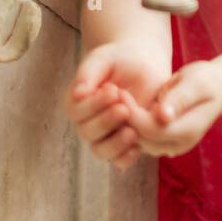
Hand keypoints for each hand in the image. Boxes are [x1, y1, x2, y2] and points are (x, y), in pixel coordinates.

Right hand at [65, 41, 171, 170]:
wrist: (144, 66)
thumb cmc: (120, 60)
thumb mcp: (103, 59)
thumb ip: (88, 72)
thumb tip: (78, 94)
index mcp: (76, 102)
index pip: (76, 111)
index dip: (94, 105)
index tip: (114, 90)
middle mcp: (86, 122)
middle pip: (87, 132)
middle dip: (106, 122)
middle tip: (125, 108)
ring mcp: (104, 136)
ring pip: (101, 150)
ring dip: (115, 143)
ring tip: (132, 130)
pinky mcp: (123, 145)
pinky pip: (119, 161)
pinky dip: (126, 157)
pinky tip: (137, 146)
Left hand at [115, 60, 221, 157]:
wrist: (216, 88)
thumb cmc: (206, 80)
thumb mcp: (196, 83)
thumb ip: (179, 99)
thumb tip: (163, 116)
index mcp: (187, 131)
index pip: (150, 130)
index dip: (132, 113)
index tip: (120, 91)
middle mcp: (178, 144)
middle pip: (140, 139)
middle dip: (123, 118)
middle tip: (111, 93)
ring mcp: (169, 146)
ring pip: (136, 141)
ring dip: (123, 122)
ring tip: (114, 98)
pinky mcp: (161, 141)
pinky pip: (139, 137)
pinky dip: (128, 123)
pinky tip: (122, 105)